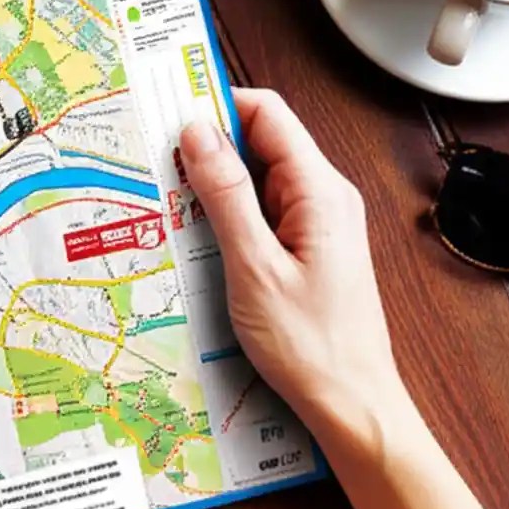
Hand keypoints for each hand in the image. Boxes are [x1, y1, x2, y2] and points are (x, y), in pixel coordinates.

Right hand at [179, 89, 402, 428]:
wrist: (351, 403)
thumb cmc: (310, 345)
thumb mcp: (253, 266)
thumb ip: (226, 194)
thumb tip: (197, 132)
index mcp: (320, 191)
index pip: (268, 114)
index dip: (217, 105)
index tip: (168, 113)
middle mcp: (324, 197)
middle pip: (260, 142)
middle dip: (208, 147)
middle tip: (157, 165)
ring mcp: (317, 222)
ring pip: (257, 179)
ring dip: (213, 187)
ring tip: (170, 206)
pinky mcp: (306, 247)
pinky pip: (261, 213)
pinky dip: (227, 217)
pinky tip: (197, 238)